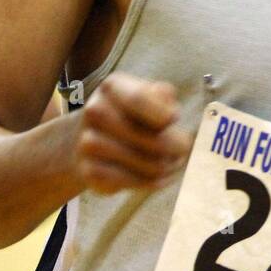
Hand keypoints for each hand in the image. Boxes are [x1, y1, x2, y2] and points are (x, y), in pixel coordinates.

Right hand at [74, 73, 192, 194]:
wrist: (87, 139)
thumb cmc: (129, 113)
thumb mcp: (145, 93)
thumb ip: (162, 95)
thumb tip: (170, 114)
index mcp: (111, 87)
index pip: (140, 100)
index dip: (165, 115)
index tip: (174, 120)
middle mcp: (94, 112)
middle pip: (152, 138)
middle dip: (175, 147)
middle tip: (183, 150)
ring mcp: (88, 142)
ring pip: (145, 163)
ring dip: (165, 167)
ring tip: (171, 163)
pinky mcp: (89, 171)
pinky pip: (131, 182)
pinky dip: (149, 183)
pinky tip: (156, 178)